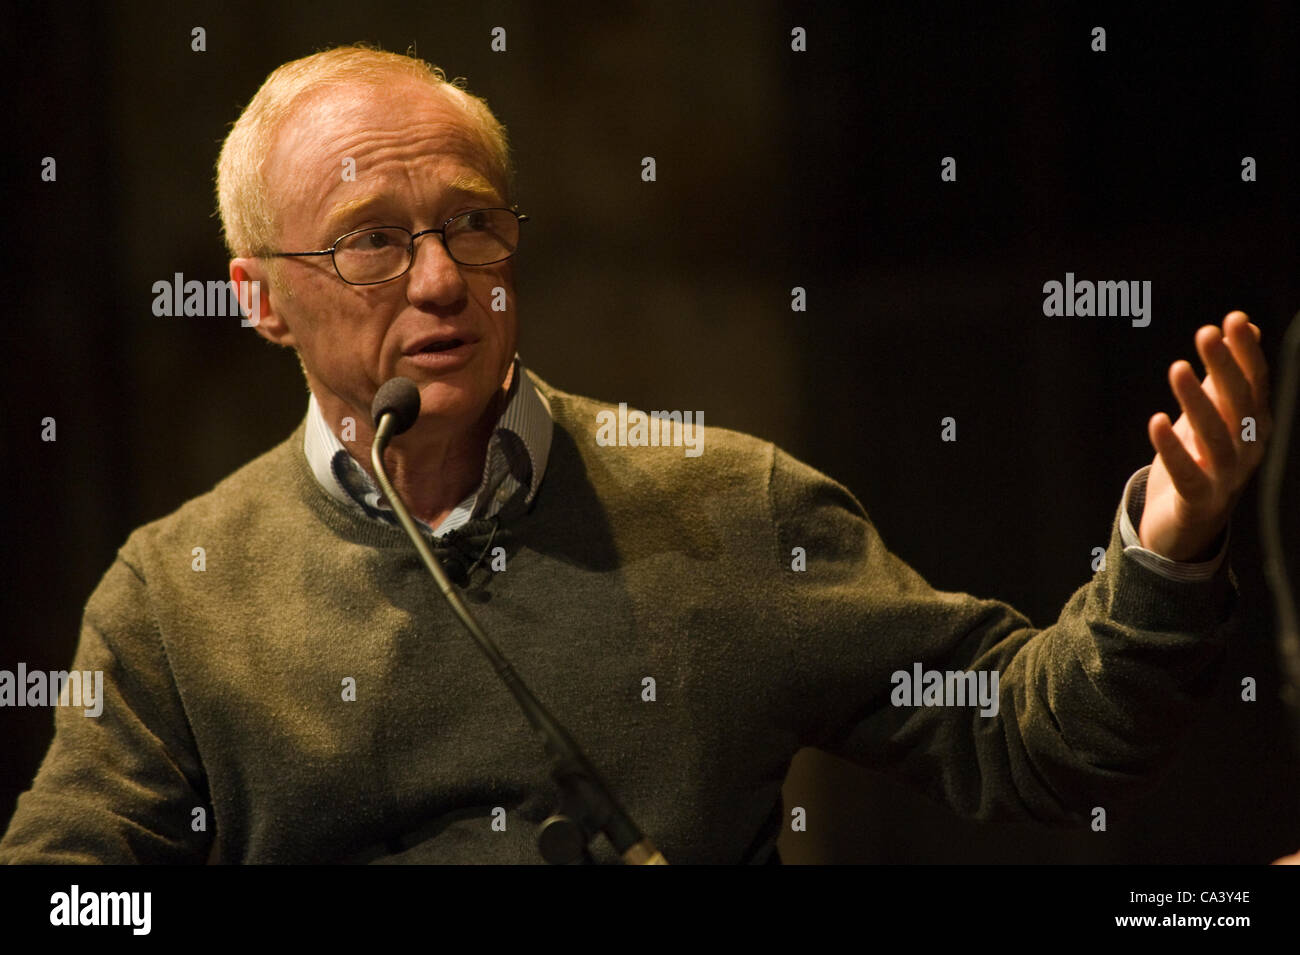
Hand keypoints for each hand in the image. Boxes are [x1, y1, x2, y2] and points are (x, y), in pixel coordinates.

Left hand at [1138, 311, 1271, 561]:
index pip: (1254, 383)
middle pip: (1238, 404)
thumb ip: (1227, 375)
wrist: (1186, 527)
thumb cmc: (1199, 463)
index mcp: (1254, 426)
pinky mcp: (1199, 501)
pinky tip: (1157, 421)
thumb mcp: (1214, 415)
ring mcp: (1226, 478)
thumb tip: (1245, 326)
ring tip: (1178, 369)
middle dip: (1225, 367)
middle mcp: (1248, 450)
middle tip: (1207, 333)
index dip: (1245, 352)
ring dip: (1197, 401)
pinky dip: (1173, 448)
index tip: (1233, 319)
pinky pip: (1187, 474)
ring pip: (1215, 436)